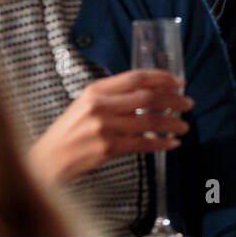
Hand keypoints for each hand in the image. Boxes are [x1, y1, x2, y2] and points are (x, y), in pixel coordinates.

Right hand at [27, 68, 192, 185]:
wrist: (47, 159)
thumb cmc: (69, 131)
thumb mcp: (85, 103)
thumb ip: (112, 96)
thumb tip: (148, 93)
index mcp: (96, 89)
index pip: (136, 77)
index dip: (162, 77)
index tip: (179, 81)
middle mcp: (101, 105)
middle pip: (148, 97)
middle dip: (173, 100)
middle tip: (188, 103)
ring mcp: (105, 127)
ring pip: (149, 121)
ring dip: (172, 123)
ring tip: (185, 126)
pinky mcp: (108, 148)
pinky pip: (143, 144)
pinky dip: (161, 143)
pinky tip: (172, 143)